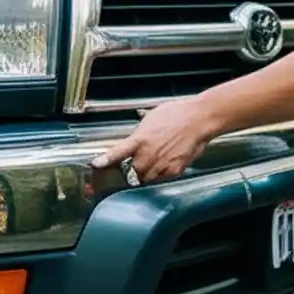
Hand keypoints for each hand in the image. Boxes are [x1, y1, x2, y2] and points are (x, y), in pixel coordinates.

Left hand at [90, 97, 221, 183]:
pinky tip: (167, 161)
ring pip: (145, 179)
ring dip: (145, 174)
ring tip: (156, 159)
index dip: (104, 161)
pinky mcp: (174, 170)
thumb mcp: (150, 120)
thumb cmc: (176, 114)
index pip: (117, 153)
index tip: (94, 166)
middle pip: (131, 172)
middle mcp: (147, 154)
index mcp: (139, 139)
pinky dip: (161, 174)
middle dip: (132, 169)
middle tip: (140, 160)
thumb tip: (133, 142)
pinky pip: (161, 179)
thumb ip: (139, 135)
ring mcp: (160, 164)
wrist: (199, 118)